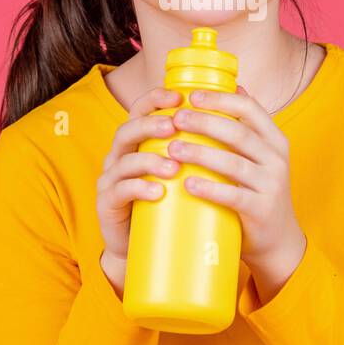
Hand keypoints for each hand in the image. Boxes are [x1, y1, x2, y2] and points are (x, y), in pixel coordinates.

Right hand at [96, 86, 182, 280]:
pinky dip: (139, 189)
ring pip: (124, 161)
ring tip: (174, 167)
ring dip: (149, 161)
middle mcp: (120, 156)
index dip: (155, 99)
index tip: (179, 97)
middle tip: (174, 127)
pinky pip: (120, 192)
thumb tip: (235, 118)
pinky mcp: (108, 205)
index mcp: (138, 142)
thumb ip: (200, 147)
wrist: (151, 247)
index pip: (141, 110)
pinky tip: (158, 192)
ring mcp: (111, 180)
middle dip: (150, 126)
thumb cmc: (174, 203)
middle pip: (126, 130)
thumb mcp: (186, 171)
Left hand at [166, 84, 306, 297]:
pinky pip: (233, 196)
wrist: (278, 241)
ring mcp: (271, 185)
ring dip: (200, 153)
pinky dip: (209, 188)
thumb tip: (235, 86)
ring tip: (173, 149)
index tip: (192, 95)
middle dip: (204, 123)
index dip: (220, 99)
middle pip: (237, 133)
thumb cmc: (258, 192)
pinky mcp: (261, 210)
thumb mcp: (260, 157)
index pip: (250, 109)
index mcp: (275, 140)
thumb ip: (248, 127)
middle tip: (175, 119)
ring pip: (233, 163)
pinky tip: (187, 184)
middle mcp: (276, 159)